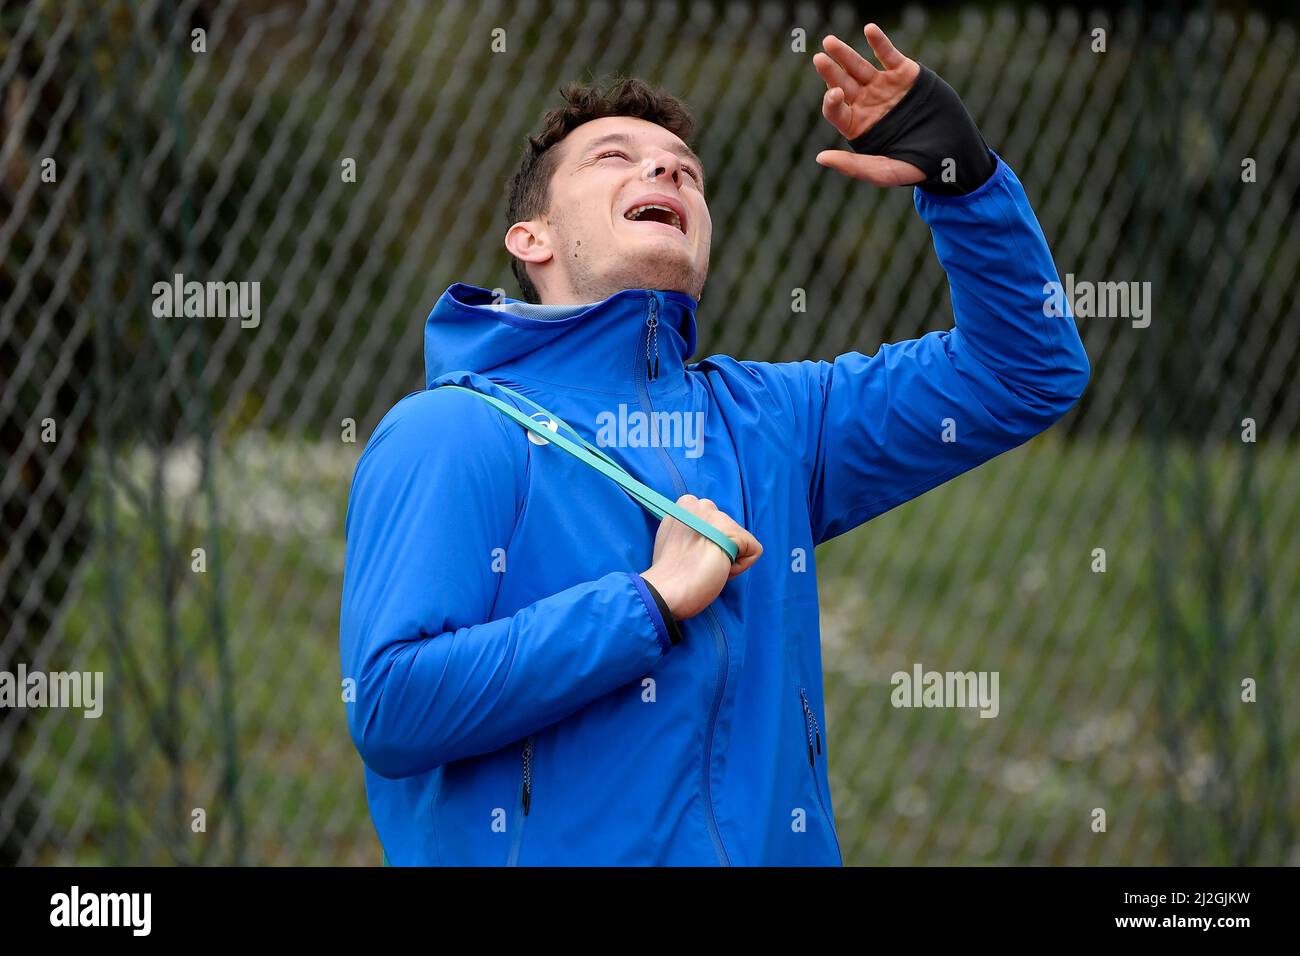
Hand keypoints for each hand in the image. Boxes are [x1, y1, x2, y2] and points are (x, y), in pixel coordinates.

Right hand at [641, 495, 761, 619]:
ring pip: (741, 540)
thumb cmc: (668, 574)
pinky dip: (740, 567)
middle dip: (719, 546)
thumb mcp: (672, 538)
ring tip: (706, 568)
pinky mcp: (733, 533)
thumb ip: (689, 527)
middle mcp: (701, 504)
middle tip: (699, 563)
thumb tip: (708, 533)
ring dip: (729, 557)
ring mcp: (717, 517)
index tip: (691, 555)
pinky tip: (719, 570)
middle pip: (728, 527)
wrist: (666, 591)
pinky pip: (754, 550)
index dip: (706, 540)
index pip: (712, 519)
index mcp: (684, 506)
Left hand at [812, 22, 925, 186]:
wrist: (952, 148)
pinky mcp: (904, 73)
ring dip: (844, 54)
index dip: (832, 101)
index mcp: (857, 125)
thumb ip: (854, 166)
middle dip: (830, 72)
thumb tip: (820, 158)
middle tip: (819, 59)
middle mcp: (866, 104)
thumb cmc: (916, 165)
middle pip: (842, 84)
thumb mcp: (883, 171)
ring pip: (859, 67)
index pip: (836, 110)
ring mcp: (883, 86)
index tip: (835, 93)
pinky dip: (879, 42)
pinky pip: (888, 54)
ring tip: (829, 42)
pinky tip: (869, 30)